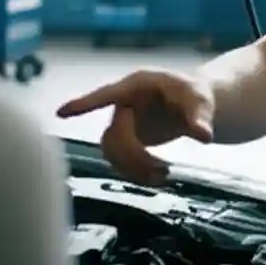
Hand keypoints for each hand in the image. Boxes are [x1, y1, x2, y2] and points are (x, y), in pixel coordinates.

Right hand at [56, 70, 215, 184]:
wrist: (197, 107)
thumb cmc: (196, 95)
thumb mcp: (202, 101)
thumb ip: (201, 117)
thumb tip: (204, 136)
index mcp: (137, 86)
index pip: (107, 94)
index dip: (85, 104)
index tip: (61, 112)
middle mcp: (124, 105)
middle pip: (112, 135)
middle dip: (134, 156)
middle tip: (164, 170)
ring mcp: (123, 123)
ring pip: (111, 152)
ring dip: (133, 168)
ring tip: (164, 175)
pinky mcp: (127, 140)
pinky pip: (118, 160)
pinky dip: (135, 173)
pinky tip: (159, 178)